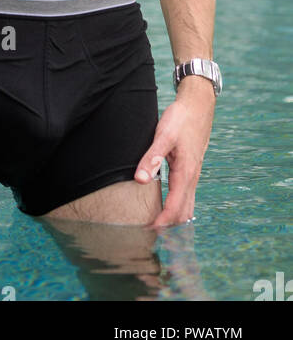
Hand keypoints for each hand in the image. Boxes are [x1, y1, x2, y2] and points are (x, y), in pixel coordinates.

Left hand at [134, 78, 215, 228]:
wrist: (198, 105)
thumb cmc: (181, 119)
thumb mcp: (163, 135)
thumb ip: (152, 158)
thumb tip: (140, 180)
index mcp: (186, 173)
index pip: (175, 207)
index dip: (162, 221)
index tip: (149, 230)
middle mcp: (192, 178)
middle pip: (183, 212)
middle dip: (169, 226)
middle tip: (150, 234)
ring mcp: (194, 174)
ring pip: (187, 205)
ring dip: (174, 218)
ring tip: (157, 226)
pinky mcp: (191, 169)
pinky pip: (186, 195)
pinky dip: (178, 206)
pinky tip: (167, 207)